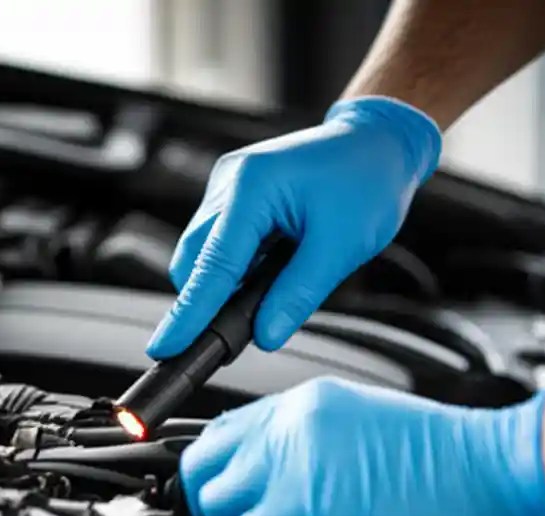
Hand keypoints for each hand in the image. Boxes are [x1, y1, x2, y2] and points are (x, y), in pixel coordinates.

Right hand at [147, 96, 441, 358]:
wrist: (378, 139)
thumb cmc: (368, 180)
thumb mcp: (341, 246)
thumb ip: (298, 294)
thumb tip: (265, 336)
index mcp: (251, 187)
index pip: (211, 265)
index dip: (189, 313)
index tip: (165, 348)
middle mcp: (229, 181)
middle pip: (194, 258)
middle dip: (207, 298)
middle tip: (235, 334)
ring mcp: (228, 184)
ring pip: (205, 251)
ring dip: (227, 280)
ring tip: (274, 286)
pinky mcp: (235, 191)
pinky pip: (221, 238)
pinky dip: (238, 264)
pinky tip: (271, 266)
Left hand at [180, 378, 544, 515]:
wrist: (510, 471)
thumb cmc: (461, 464)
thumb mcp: (368, 433)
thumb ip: (313, 451)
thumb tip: (282, 490)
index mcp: (305, 404)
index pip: (221, 433)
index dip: (220, 477)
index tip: (235, 507)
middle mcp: (289, 424)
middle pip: (199, 466)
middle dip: (215, 509)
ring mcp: (292, 462)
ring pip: (215, 506)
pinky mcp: (303, 507)